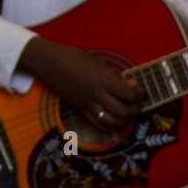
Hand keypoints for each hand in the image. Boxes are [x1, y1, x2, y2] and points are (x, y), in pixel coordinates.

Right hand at [18, 37, 144, 133]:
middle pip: (124, 111)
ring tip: (128, 113)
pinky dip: (110, 129)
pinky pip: (98, 125)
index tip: (139, 89)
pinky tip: (117, 129)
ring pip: (113, 122)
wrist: (49, 63)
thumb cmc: (73, 57)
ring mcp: (88, 104)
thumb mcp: (98, 62)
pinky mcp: (80, 109)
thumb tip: (130, 85)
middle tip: (136, 102)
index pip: (129, 94)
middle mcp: (97, 94)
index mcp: (103, 80)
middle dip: (136, 108)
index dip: (139, 94)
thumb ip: (114, 76)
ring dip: (126, 120)